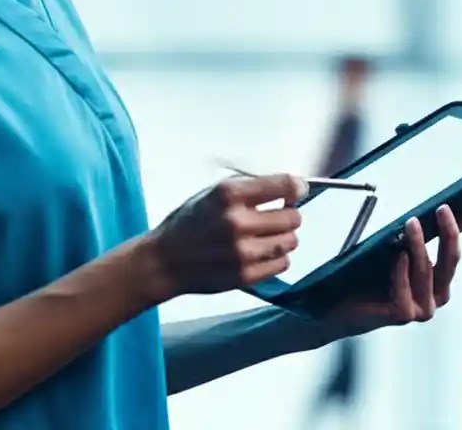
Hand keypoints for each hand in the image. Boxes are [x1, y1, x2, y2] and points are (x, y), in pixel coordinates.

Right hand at [140, 174, 306, 301]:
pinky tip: (261, 253)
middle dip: (288, 215)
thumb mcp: (213, 193)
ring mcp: (242, 252)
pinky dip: (277, 258)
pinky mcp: (245, 276)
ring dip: (284, 237)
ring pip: (291, 241)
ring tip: (267, 236)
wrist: (164, 261)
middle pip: (293, 217)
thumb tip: (292, 188)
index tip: (297, 190)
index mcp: (228, 195)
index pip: (284, 186)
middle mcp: (237, 222)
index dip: (296, 188)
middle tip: (275, 217)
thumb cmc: (190, 223)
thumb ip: (251, 189)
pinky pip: (282, 263)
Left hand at [310, 204, 461, 340]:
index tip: (457, 206)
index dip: (460, 226)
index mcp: (440, 281)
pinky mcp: (403, 315)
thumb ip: (426, 233)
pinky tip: (397, 256)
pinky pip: (406, 289)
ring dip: (418, 246)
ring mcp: (421, 308)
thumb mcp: (400, 249)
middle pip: (450, 261)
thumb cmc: (372, 276)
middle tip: (441, 210)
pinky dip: (402, 271)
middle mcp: (435, 296)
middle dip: (448, 233)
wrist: (340, 305)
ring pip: (426, 272)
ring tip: (411, 225)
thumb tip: (447, 210)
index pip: (455, 249)